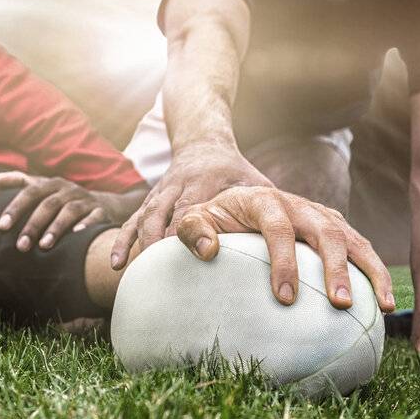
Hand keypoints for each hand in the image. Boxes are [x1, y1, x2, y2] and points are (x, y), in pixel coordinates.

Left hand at [0, 171, 106, 250]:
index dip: (16, 208)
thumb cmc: (64, 200)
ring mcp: (86, 200)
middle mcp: (68, 189)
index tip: (1, 226)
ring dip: (56, 228)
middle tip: (21, 246)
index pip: (30, 192)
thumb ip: (21, 182)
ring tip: (43, 246)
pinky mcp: (101, 211)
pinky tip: (76, 236)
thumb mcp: (44, 188)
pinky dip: (86, 225)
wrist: (104, 205)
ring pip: (70, 211)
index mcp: (51, 184)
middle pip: (48, 204)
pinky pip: (95, 217)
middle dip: (33, 225)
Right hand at [110, 146, 271, 268]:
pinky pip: (131, 220)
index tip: (205, 254)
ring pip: (145, 217)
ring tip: (140, 276)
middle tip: (165, 275)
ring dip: (141, 245)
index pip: (199, 207)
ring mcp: (162, 192)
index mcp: (208, 181)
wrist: (203, 143)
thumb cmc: (237, 173)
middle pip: (166, 214)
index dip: (199, 231)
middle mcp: (181, 185)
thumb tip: (302, 247)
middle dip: (163, 243)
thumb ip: (271, 209)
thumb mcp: (255, 183)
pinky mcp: (150, 200)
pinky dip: (123, 242)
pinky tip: (118, 266)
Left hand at [173, 186, 395, 311]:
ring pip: (352, 239)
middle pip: (325, 232)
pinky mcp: (334, 228)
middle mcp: (298, 205)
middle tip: (340, 304)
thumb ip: (193, 230)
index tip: (284, 298)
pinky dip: (375, 272)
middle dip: (336, 268)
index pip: (278, 227)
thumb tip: (209, 251)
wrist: (235, 203)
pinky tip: (383, 302)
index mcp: (264, 200)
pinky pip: (360, 248)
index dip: (283, 261)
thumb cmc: (214, 219)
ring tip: (382, 306)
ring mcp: (320, 216)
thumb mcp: (195, 219)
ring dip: (369, 271)